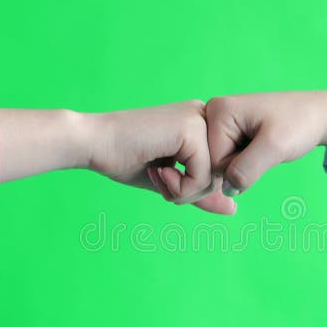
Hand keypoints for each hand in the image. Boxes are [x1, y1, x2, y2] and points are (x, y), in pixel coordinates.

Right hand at [0, 101, 235, 214]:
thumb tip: (233, 209)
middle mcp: (205, 116)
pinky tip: (157, 173)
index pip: (222, 170)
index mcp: (201, 124)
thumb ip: (200, 192)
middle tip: (161, 180)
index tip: (165, 178)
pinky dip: (180, 187)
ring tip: (158, 177)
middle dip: (193, 191)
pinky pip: (204, 176)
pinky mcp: (191, 130)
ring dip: (185, 191)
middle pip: (224, 173)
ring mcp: (199, 120)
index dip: (196, 187)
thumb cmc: (124, 159)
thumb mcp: (170, 181)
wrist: (93, 142)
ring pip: (217, 177)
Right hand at [203, 91, 326, 195]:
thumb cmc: (300, 124)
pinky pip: (228, 159)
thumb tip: (226, 190)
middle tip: (264, 150)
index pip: (213, 161)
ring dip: (244, 165)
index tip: (263, 151)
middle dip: (239, 167)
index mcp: (218, 110)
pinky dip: (245, 162)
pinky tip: (260, 149)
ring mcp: (220, 122)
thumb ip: (246, 170)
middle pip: (213, 162)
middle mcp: (213, 113)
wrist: (319, 115)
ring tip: (263, 148)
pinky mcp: (229, 131)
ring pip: (221, 164)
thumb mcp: (275, 147)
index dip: (238, 168)